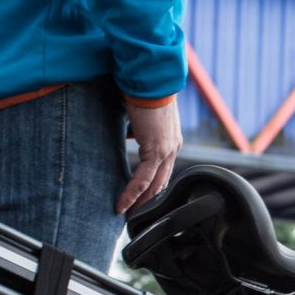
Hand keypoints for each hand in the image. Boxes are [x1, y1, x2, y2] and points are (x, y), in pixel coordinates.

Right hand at [118, 99, 181, 214]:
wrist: (148, 77)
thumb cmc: (141, 89)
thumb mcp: (141, 114)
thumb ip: (138, 128)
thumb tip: (130, 133)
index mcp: (170, 140)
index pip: (162, 171)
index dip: (151, 187)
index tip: (139, 199)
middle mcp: (173, 148)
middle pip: (161, 183)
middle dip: (147, 202)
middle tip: (134, 217)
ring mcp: (167, 150)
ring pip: (153, 186)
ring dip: (139, 204)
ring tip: (127, 217)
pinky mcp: (157, 150)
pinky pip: (143, 180)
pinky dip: (131, 194)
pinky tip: (121, 205)